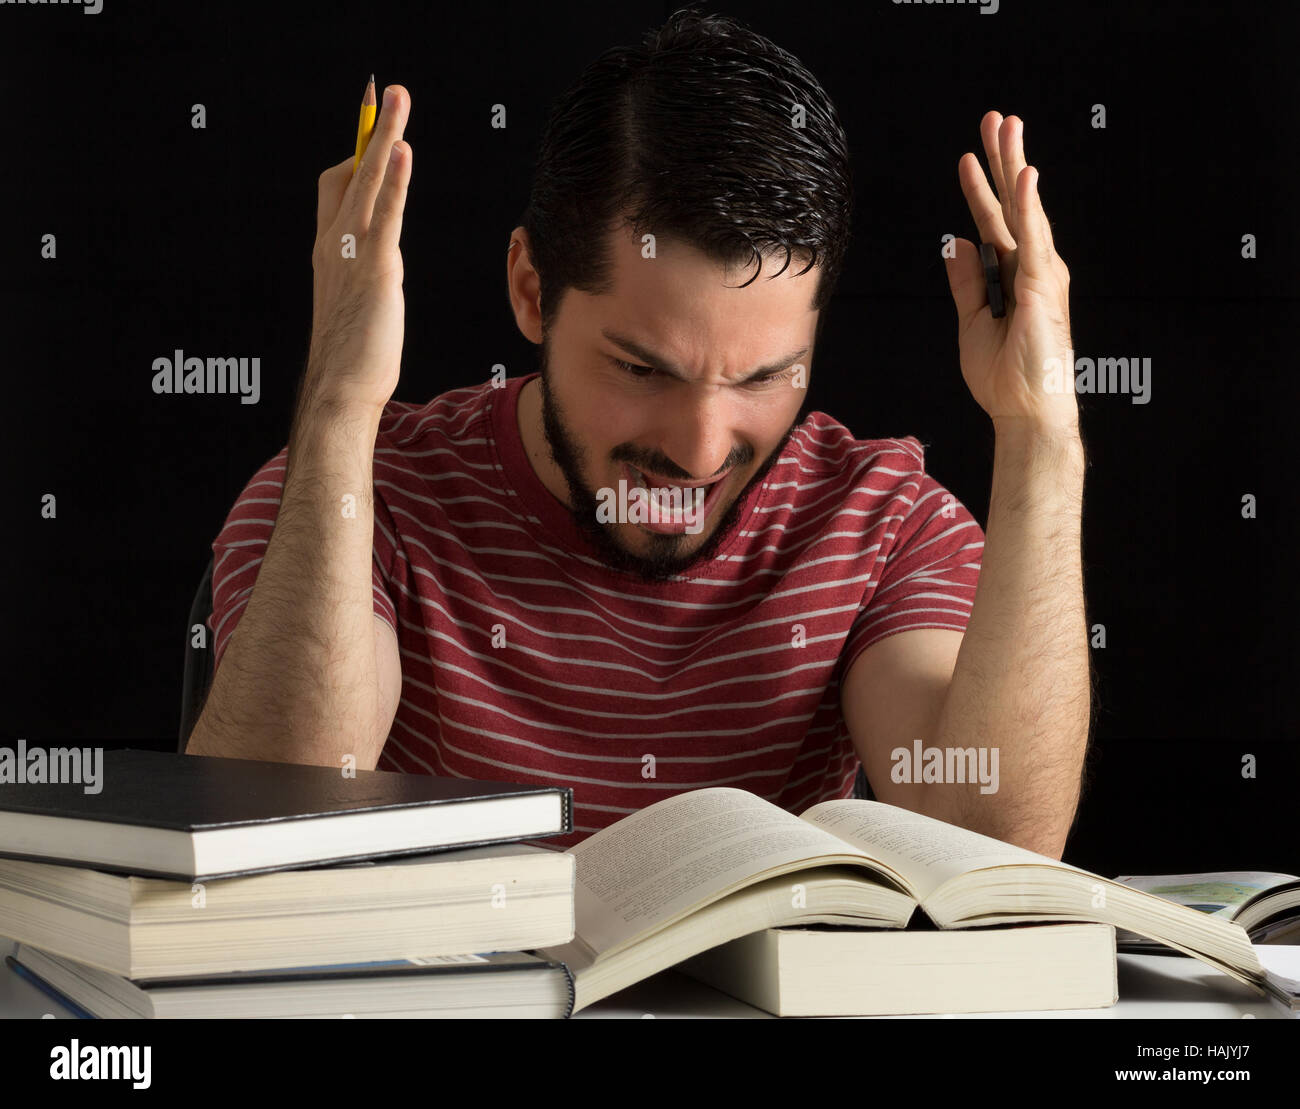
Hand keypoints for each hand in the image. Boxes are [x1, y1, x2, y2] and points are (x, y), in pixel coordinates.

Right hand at [303, 84, 412, 416]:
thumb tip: (382, 266)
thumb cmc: (353, 359)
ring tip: (398, 98)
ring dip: (383, 135)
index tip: (376, 136)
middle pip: (349, 172)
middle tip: (388, 94)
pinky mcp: (374, 269)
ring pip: (367, 181)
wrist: (340, 390)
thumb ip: (368, 278)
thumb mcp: (360, 307)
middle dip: (370, 131)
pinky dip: (394, 179)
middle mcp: (333, 244)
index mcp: (328, 252)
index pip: (338, 191)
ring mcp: (351, 253)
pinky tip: (403, 151)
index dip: (358, 161)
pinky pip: (386, 213)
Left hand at [944, 111, 1076, 436]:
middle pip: (1012, 205)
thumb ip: (967, 283)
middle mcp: (1031, 268)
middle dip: (1002, 160)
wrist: (1027, 411)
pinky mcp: (1042, 286)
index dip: (980, 189)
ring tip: (1006, 126)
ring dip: (1013, 165)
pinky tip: (1024, 174)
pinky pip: (1032, 238)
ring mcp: (1040, 274)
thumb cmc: (1005, 377)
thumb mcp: (972, 324)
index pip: (994, 223)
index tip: (968, 156)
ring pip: (1024, 209)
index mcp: (1013, 277)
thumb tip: (956, 243)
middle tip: (995, 118)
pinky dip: (1027, 205)